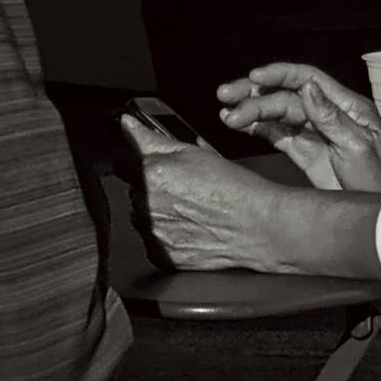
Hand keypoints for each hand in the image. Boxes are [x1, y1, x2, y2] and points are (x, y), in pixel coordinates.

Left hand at [120, 120, 293, 270]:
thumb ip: (151, 138)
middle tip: (183, 189)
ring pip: (142, 217)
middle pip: (133, 192)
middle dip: (151, 188)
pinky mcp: (162, 256)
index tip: (156, 166)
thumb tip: (127, 124)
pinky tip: (188, 228)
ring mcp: (152, 233)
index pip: (121, 164)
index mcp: (149, 175)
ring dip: (156, 213)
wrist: (259, 227)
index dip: (140, 163)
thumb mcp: (193, 152)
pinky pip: (153, 242)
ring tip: (189, 210)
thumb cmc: (234, 189)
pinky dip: (165, 236)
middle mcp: (145, 206)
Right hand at [214, 62, 380, 193]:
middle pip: (285, 96)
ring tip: (228, 115)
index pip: (307, 78)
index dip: (279, 74)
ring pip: (277, 115)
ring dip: (251, 112)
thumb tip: (308, 89)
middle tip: (227, 96)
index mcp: (345, 106)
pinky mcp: (305, 153)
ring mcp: (314, 134)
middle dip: (254, 94)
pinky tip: (240, 126)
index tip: (255, 77)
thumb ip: (332, 118)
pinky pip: (278, 135)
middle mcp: (326, 115)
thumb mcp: (360, 146)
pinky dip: (258, 129)